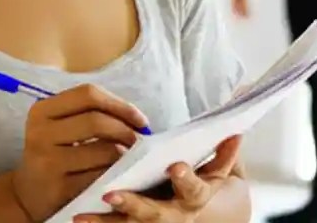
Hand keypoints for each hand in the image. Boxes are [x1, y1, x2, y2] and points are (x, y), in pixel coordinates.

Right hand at [11, 84, 149, 221]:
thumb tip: (135, 119)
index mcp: (42, 110)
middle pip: (96, 121)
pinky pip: (101, 176)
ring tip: (130, 157)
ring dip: (125, 154)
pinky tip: (118, 174)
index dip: (120, 104)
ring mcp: (48, 161)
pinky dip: (116, 174)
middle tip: (138, 141)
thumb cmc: (53, 154)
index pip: (88, 95)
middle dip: (125, 130)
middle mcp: (41, 132)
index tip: (139, 119)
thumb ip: (87, 115)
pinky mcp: (60, 187)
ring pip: (103, 150)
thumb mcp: (59, 128)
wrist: (29, 193)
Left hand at [74, 135, 242, 222]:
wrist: (206, 219)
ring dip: (107, 221)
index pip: (196, 188)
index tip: (174, 165)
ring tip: (82, 214)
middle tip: (111, 194)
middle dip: (135, 205)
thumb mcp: (224, 169)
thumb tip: (241, 105)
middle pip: (157, 214)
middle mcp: (176, 214)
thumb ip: (226, 145)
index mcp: (199, 195)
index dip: (187, 178)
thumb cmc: (209, 185)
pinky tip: (76, 217)